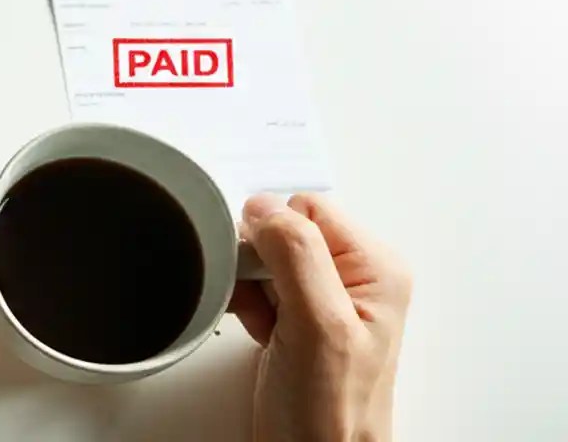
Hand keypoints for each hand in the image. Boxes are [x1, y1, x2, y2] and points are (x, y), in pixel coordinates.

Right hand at [230, 194, 411, 441]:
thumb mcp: (318, 325)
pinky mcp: (300, 317)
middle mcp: (356, 277)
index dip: (274, 238)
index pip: (306, 207)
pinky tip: (260, 331)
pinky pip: (256, 285)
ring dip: (250, 288)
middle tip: (271, 310)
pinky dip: (246, 305)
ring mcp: (327, 298)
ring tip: (268, 326)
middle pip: (282, 230)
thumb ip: (296, 256)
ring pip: (264, 257)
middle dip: (258, 266)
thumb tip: (265, 207)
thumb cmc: (331, 414)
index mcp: (376, 266)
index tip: (271, 282)